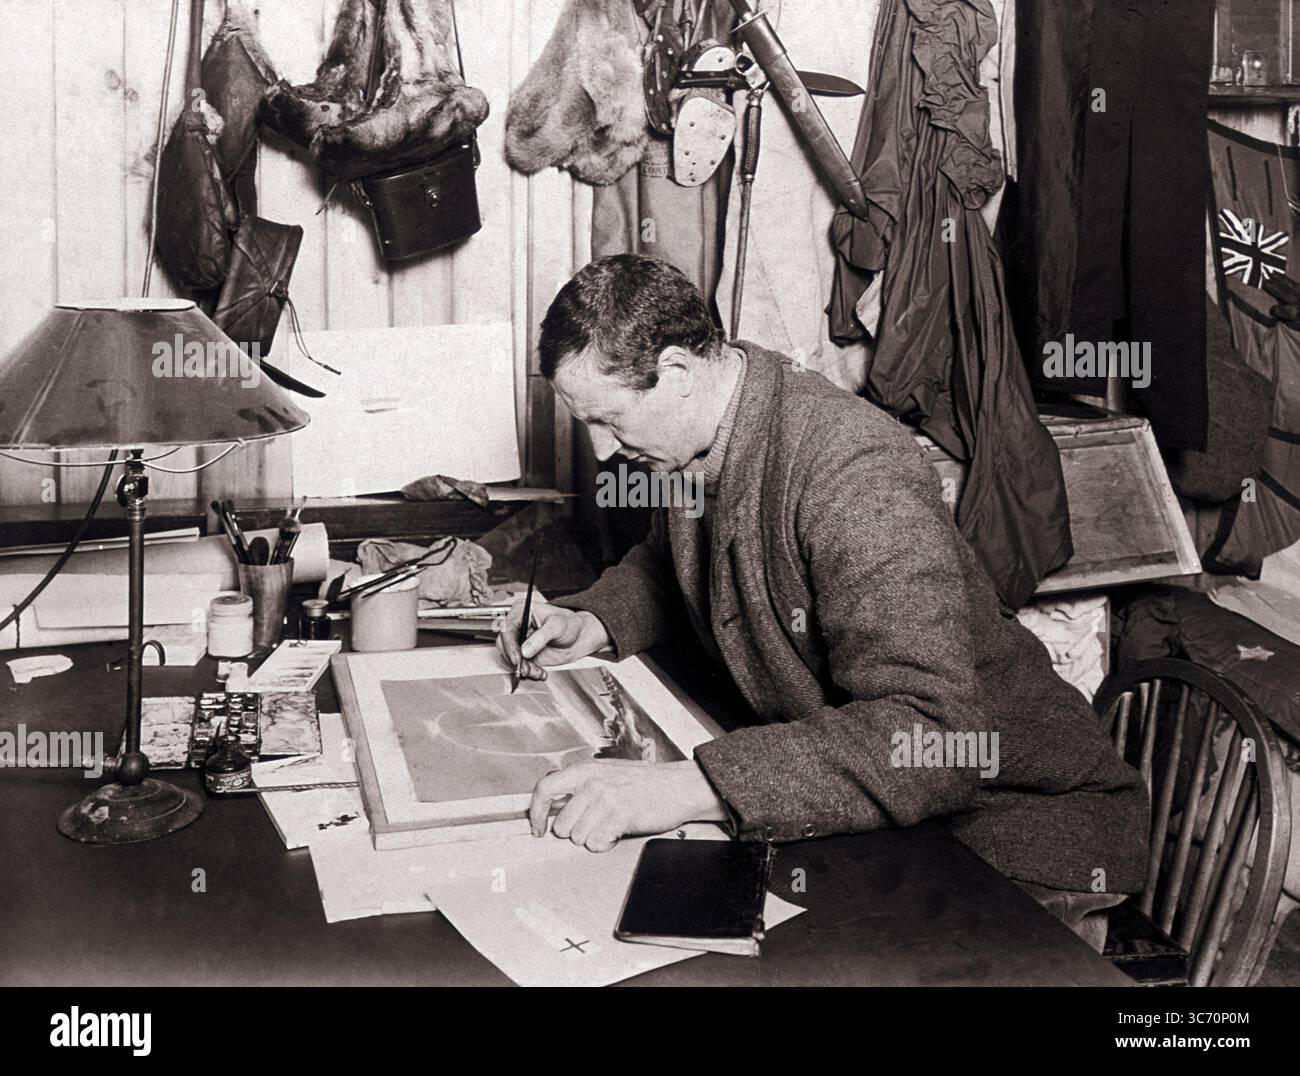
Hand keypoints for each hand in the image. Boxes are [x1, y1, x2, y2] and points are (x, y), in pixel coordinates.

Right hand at [495, 599, 611, 680]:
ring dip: (523, 668)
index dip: (509, 645)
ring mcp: (520, 641)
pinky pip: (520, 666)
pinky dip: (529, 672)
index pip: (507, 628)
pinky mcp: (524, 654)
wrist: (578, 637)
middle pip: (504, 645)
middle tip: (526, 670)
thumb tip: (525, 649)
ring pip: (511, 658)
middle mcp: (518, 626)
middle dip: (515, 660)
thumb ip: (541, 637)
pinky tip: (540, 672)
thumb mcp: (558, 625)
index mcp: (522, 611)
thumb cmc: (569, 623)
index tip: (517, 658)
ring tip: (537, 672)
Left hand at [528, 759, 729, 850]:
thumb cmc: (644, 782)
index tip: (538, 828)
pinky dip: (606, 844)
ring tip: (610, 825)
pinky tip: (617, 832)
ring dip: (593, 838)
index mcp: (585, 770)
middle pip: (562, 825)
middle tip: (595, 824)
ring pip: (579, 837)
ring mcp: (606, 798)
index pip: (545, 788)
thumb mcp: (607, 773)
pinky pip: (597, 843)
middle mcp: (592, 782)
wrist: (677, 786)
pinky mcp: (620, 815)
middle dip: (576, 832)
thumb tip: (554, 806)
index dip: (537, 813)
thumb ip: (581, 785)